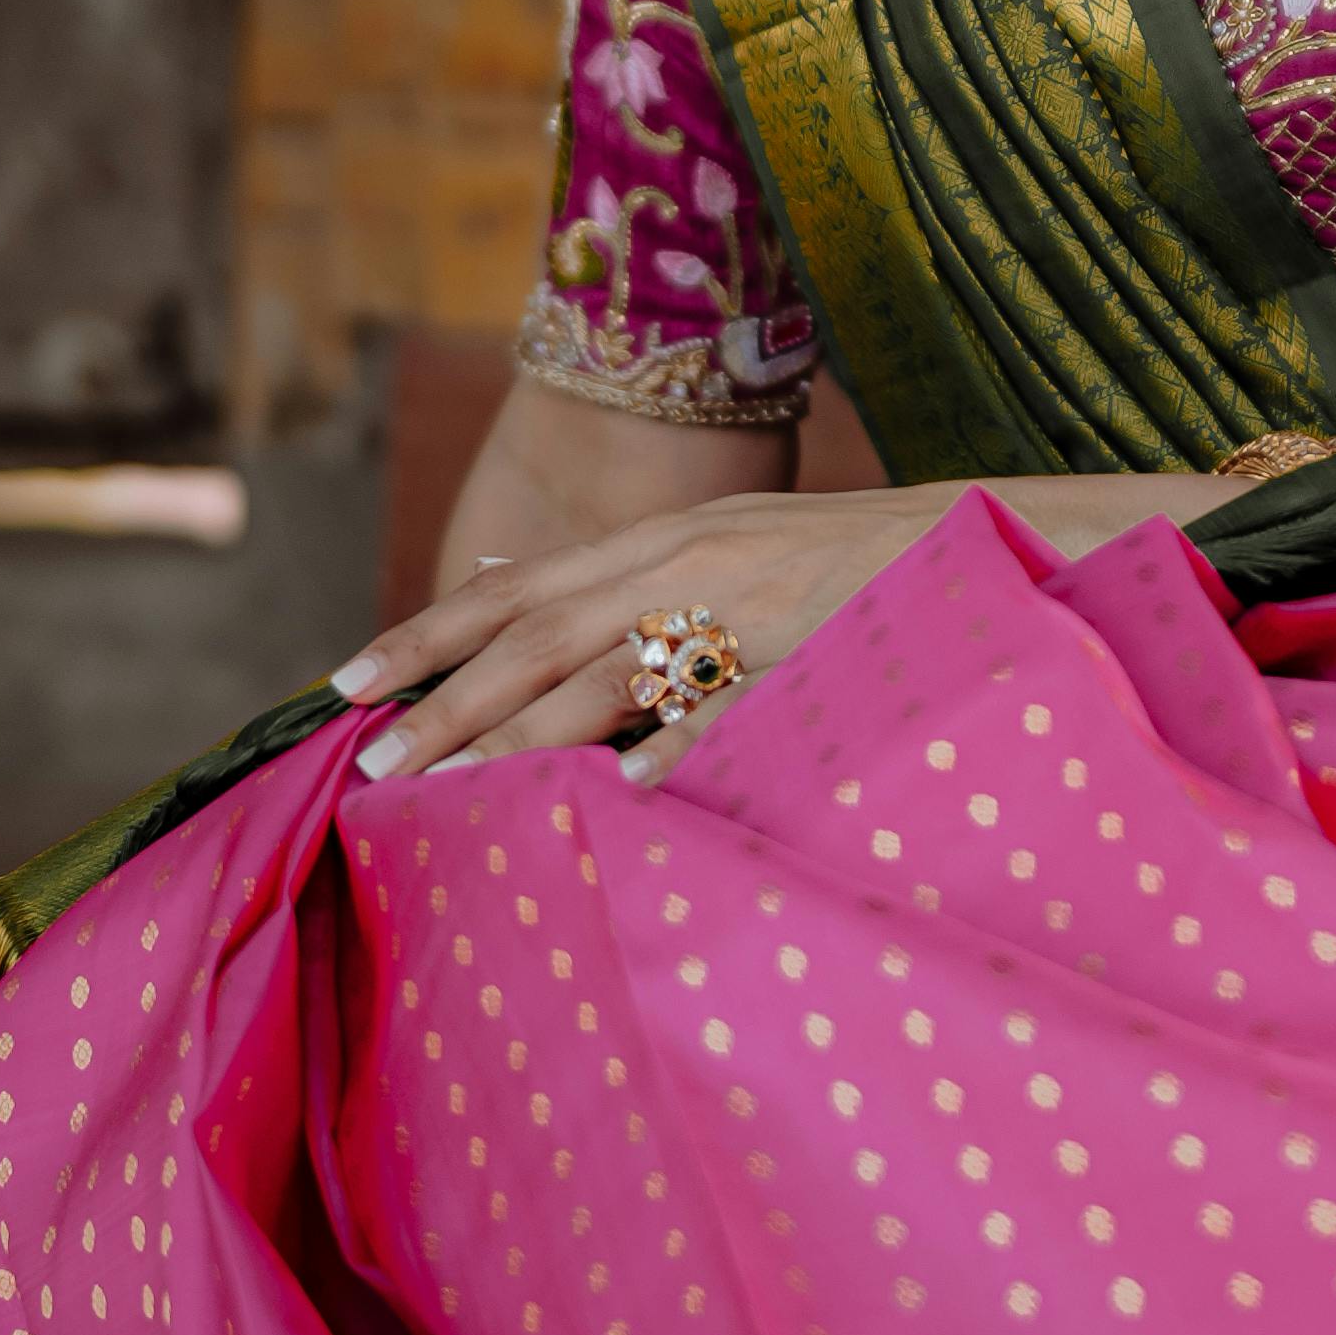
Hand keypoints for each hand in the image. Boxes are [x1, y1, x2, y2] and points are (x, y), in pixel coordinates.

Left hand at [328, 469, 1224, 786]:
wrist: (996, 535)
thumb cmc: (854, 565)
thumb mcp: (724, 548)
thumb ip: (617, 577)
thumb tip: (495, 583)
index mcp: (667, 540)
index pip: (517, 588)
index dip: (423, 633)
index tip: (339, 688)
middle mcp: (692, 559)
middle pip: (537, 631)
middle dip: (443, 699)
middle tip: (366, 766)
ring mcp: (750, 603)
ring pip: (609, 672)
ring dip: (517, 736)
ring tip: (445, 795)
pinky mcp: (808, 649)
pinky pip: (727, 707)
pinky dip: (671, 750)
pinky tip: (620, 799)